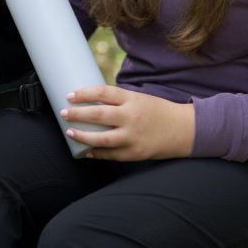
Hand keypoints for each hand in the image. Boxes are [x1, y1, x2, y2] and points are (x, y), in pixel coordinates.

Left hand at [60, 85, 194, 160]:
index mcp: (133, 99)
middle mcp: (132, 117)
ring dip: (83, 136)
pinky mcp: (135, 153)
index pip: (103, 92)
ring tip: (70, 132)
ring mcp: (133, 137)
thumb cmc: (158, 111)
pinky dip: (96, 153)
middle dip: (77, 114)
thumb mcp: (140, 99)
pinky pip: (111, 155)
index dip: (84, 93)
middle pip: (99, 115)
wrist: (184, 130)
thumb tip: (91, 103)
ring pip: (102, 138)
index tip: (70, 95)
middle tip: (63, 113)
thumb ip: (119, 101)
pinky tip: (86, 151)